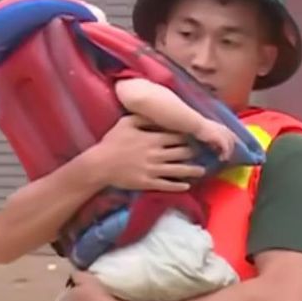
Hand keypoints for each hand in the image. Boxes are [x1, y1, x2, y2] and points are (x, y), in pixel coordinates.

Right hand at [89, 115, 204, 192]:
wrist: (99, 165)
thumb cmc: (112, 142)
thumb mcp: (126, 122)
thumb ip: (143, 117)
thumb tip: (157, 114)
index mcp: (153, 138)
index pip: (178, 136)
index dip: (188, 137)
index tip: (194, 138)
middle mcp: (157, 154)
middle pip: (183, 153)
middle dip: (194, 153)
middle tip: (201, 154)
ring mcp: (153, 170)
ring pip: (179, 170)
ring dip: (193, 171)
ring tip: (202, 171)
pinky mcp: (148, 183)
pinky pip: (167, 185)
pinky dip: (179, 186)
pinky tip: (186, 186)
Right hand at [195, 120, 237, 161]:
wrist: (196, 125)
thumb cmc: (199, 128)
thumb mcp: (208, 134)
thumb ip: (213, 139)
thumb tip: (214, 147)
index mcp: (223, 128)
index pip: (232, 136)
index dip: (230, 144)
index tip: (226, 151)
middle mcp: (226, 130)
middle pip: (232, 142)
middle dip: (230, 150)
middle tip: (225, 157)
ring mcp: (224, 134)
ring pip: (230, 146)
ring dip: (227, 153)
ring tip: (222, 159)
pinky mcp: (221, 138)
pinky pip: (226, 149)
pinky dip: (224, 154)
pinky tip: (220, 159)